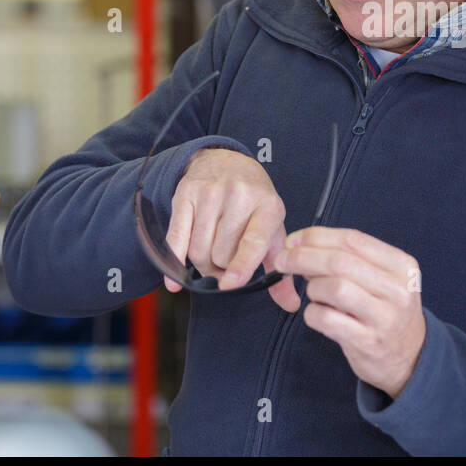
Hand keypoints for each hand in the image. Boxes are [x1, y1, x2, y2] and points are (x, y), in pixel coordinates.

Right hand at [165, 147, 298, 311]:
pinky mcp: (185, 194)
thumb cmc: (254, 202)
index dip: (242, 265)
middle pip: (222, 254)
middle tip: (226, 261)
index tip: (230, 284)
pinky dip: (174, 262)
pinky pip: (175, 238)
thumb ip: (279, 269)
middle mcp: (240, 196)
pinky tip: (175, 281)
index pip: (253, 241)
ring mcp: (211, 193)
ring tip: (211, 255)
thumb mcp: (273, 228)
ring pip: (199, 250)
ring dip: (202, 264)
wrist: (226, 160)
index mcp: (268, 206)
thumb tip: (292, 305)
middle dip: (222, 267)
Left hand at [274, 227, 425, 397]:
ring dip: (313, 288)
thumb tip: (302, 248)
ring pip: (334, 288)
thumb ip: (348, 262)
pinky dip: (313, 313)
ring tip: (314, 294)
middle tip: (282, 260)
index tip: (293, 239)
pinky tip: (317, 314)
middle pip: (340, 262)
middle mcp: (397, 290)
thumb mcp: (381, 280)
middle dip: (303, 257)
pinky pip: (327, 319)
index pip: (353, 240)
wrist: (411, 357)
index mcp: (401, 266)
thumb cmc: (386, 312)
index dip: (317, 237)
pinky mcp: (368, 342)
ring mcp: (384, 317)